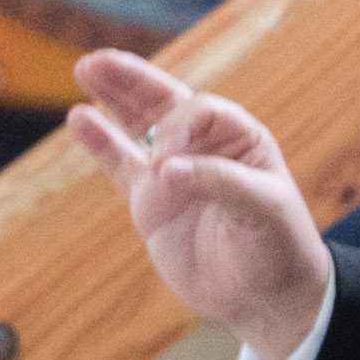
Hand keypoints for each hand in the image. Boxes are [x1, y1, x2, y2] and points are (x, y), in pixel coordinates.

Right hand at [68, 49, 329, 359]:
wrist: (266, 298)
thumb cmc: (280, 248)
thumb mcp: (265, 212)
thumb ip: (219, 184)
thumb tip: (164, 170)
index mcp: (241, 139)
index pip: (201, 110)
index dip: (178, 127)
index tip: (165, 165)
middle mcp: (206, 148)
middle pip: (165, 102)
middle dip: (133, 80)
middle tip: (97, 61)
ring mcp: (175, 173)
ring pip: (139, 125)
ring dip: (114, 97)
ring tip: (86, 69)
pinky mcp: (151, 202)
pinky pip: (120, 164)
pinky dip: (101, 143)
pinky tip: (79, 118)